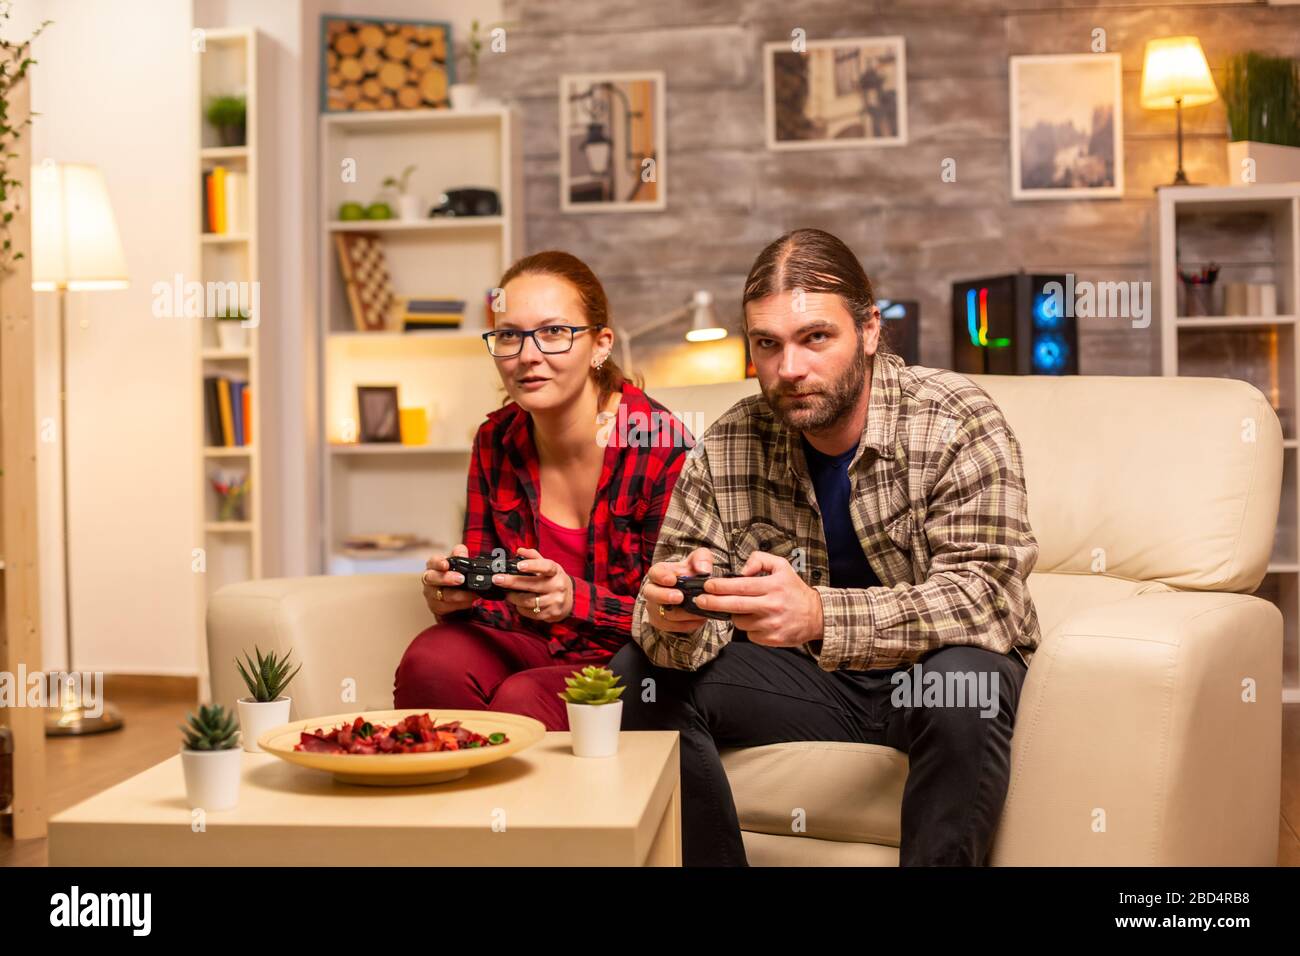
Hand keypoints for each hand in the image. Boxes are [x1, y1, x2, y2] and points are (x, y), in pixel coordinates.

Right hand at [421, 544, 476, 616]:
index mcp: (433, 566)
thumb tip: (462, 552)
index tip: (446, 564)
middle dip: (447, 579)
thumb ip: (460, 554)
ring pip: (442, 595)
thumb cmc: (452, 576)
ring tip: (472, 593)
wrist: (451, 597)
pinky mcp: (436, 607)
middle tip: (461, 579)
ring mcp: (431, 594)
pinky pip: (448, 607)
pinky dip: (461, 604)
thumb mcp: (457, 563)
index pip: (433, 562)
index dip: (438, 562)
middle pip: (432, 578)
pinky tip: (469, 601)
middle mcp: (429, 580)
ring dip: (459, 595)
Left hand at [493, 547, 573, 622]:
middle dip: (512, 582)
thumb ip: (534, 557)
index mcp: (555, 572)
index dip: (532, 566)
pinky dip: (520, 608)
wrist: (569, 600)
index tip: (518, 565)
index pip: (546, 567)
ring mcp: (554, 601)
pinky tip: (518, 603)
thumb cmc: (554, 580)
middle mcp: (557, 586)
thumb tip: (519, 550)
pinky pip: (530, 612)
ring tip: (507, 593)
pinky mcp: (550, 614)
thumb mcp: (549, 567)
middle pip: (532, 585)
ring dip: (513, 597)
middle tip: (498, 579)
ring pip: (528, 601)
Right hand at [642, 547, 714, 632]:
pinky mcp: (661, 622)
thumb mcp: (699, 560)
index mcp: (659, 573)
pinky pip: (671, 627)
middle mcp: (652, 590)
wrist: (693, 592)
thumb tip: (703, 569)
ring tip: (699, 611)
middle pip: (651, 594)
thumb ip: (702, 559)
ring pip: (664, 613)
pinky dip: (687, 624)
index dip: (661, 577)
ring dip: (683, 613)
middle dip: (664, 596)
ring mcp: (655, 608)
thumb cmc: (692, 573)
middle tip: (679, 597)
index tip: (673, 580)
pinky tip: (700, 620)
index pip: (654, 573)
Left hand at [693, 551, 822, 647]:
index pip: (741, 586)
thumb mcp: (781, 566)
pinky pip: (749, 634)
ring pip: (739, 621)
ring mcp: (771, 625)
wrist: (816, 616)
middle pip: (735, 606)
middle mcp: (771, 606)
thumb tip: (742, 569)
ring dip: (735, 615)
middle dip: (713, 603)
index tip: (707, 586)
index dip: (721, 586)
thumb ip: (759, 560)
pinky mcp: (771, 639)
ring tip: (745, 609)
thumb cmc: (794, 590)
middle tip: (700, 600)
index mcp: (773, 586)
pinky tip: (758, 620)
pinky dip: (748, 627)